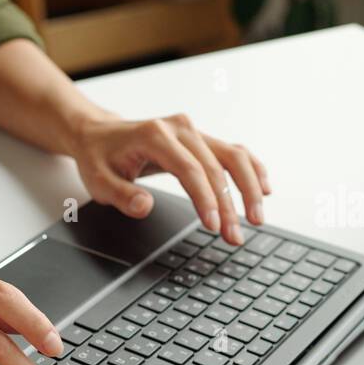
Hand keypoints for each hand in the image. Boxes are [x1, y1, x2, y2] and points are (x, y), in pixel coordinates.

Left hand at [68, 113, 271, 244]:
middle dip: (230, 205)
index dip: (206, 198)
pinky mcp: (201, 138)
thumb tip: (146, 206)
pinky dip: (252, 169)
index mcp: (156, 135)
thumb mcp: (98, 181)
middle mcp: (180, 128)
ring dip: (249, 188)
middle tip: (235, 237)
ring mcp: (193, 131)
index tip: (214, 225)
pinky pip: (232, 152)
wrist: (99, 134)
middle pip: (215, 166)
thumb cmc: (99, 158)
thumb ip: (122, 196)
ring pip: (232, 156)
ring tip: (256, 219)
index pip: (190, 169)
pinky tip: (265, 188)